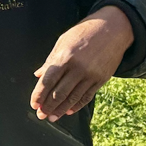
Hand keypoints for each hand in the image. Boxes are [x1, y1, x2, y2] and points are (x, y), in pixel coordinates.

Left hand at [30, 6, 133, 120]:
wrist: (112, 28)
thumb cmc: (84, 32)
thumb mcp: (63, 41)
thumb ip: (50, 60)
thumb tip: (38, 75)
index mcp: (65, 56)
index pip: (48, 80)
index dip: (39, 94)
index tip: (33, 104)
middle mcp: (77, 67)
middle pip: (59, 93)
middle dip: (48, 106)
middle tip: (41, 115)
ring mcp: (91, 75)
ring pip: (72, 98)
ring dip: (60, 110)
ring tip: (52, 117)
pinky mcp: (101, 79)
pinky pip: (86, 96)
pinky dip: (76, 105)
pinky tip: (68, 111)